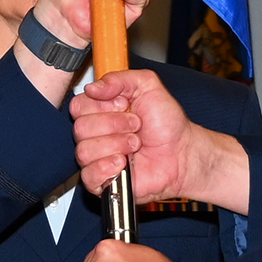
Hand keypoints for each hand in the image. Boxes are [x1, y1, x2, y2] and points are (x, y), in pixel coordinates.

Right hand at [72, 69, 193, 199]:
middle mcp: (95, 135)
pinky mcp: (102, 182)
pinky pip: (88, 176)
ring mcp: (97, 159)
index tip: (124, 106)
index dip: (101, 106)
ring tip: (136, 145)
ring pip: (84, 151)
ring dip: (116, 145)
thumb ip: (119, 79)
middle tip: (136, 126)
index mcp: (100, 111)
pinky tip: (123, 164)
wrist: (182, 152)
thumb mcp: (147, 85)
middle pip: (81, 128)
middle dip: (114, 125)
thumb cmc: (166, 123)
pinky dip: (106, 168)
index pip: (78, 106)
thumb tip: (92, 88)